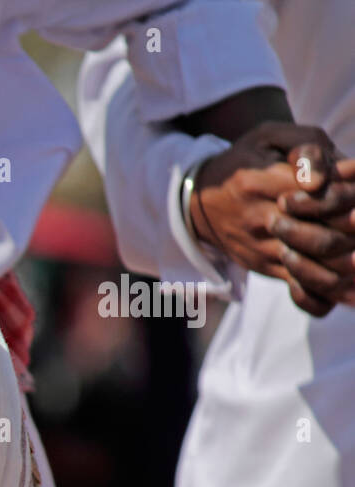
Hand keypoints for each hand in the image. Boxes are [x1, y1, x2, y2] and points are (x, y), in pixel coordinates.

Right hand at [190, 122, 354, 315]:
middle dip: (351, 235)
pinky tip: (348, 293)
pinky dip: (324, 294)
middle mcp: (258, 220)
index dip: (345, 199)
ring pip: (309, 268)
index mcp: (260, 182)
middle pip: (317, 237)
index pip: (315, 195)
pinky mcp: (263, 266)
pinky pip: (295, 287)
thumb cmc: (247, 161)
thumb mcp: (270, 138)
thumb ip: (308, 148)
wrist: (201, 201)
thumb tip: (330, 177)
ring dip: (343, 270)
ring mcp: (260, 248)